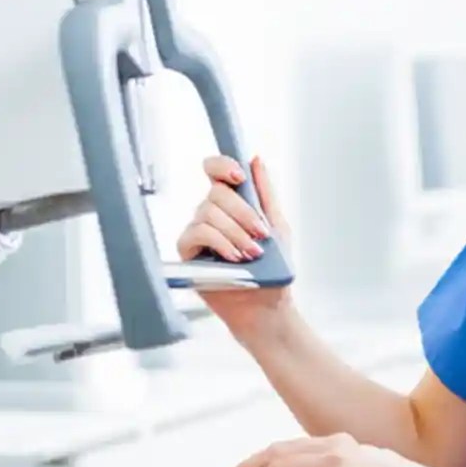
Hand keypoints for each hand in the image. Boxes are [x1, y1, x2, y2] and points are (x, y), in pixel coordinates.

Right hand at [176, 155, 295, 337]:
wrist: (267, 307)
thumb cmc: (273, 270)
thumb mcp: (277, 226)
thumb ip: (265, 193)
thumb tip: (255, 159)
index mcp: (232, 204)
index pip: (215, 171)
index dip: (222, 165)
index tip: (239, 176)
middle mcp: (211, 215)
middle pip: (215, 193)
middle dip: (243, 212)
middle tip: (261, 234)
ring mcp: (197, 232)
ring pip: (208, 212)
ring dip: (235, 232)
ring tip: (252, 253)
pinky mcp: (188, 252)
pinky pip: (197, 233)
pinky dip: (220, 242)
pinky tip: (235, 257)